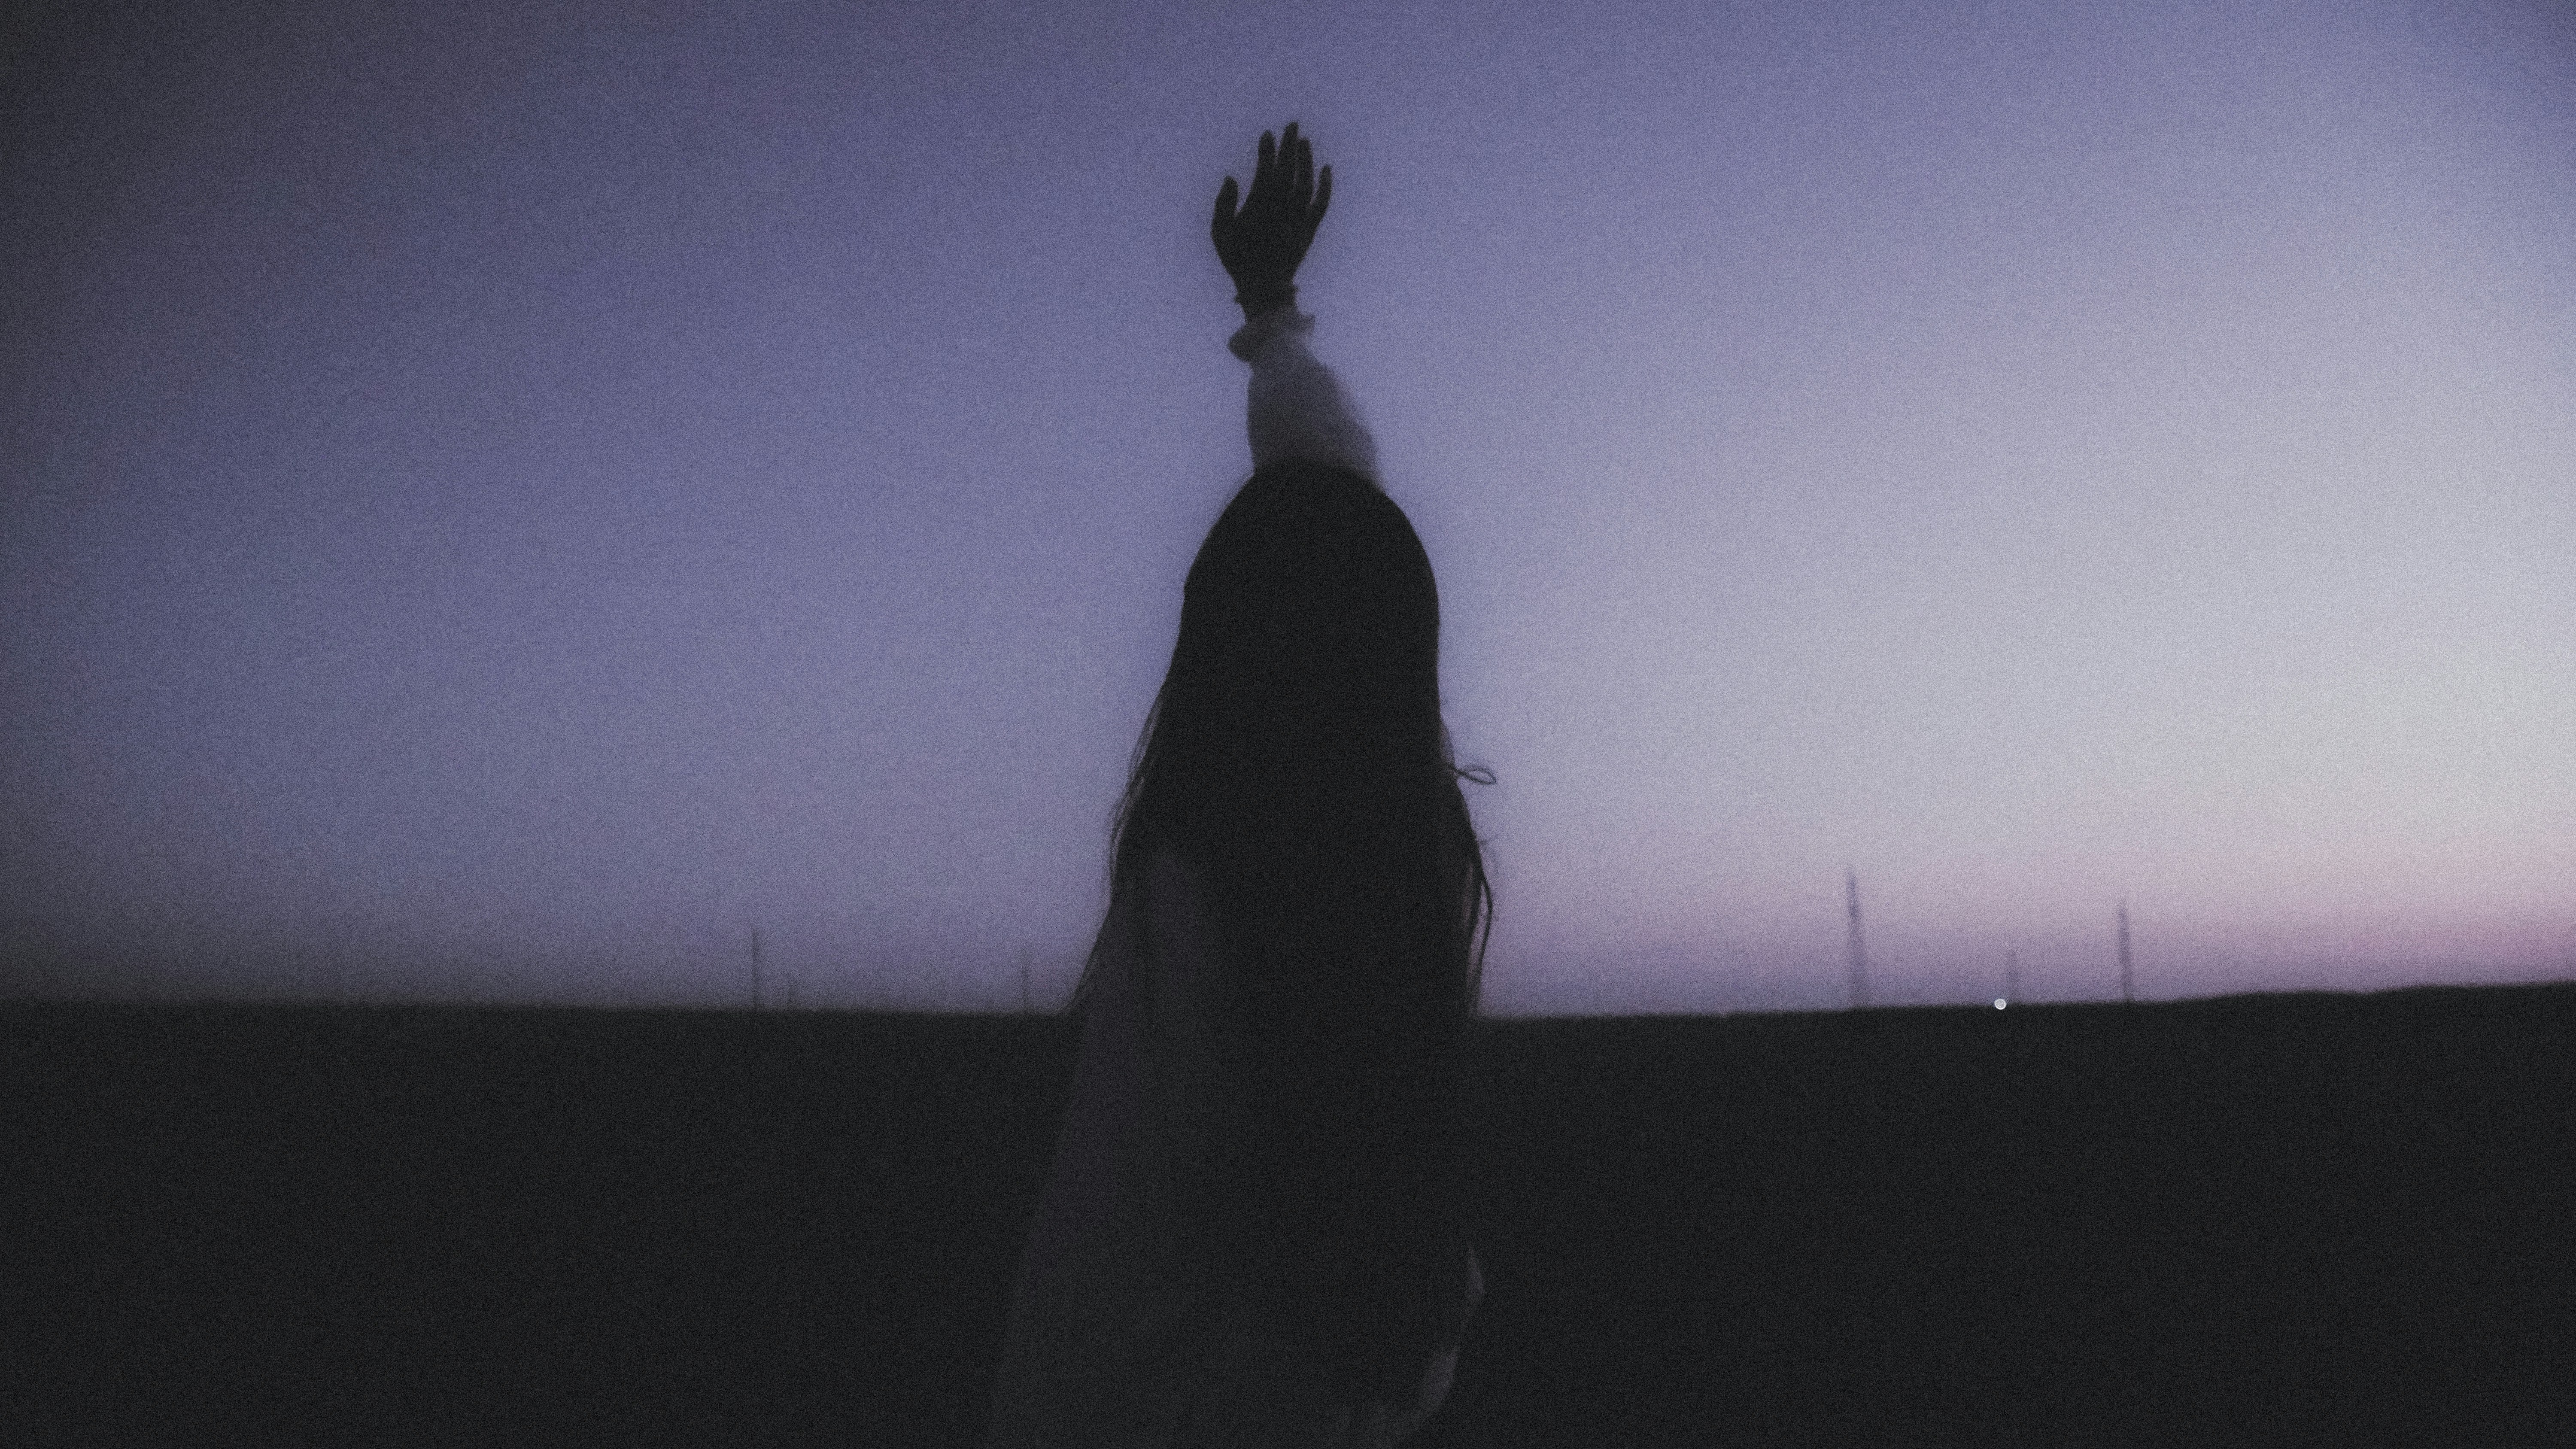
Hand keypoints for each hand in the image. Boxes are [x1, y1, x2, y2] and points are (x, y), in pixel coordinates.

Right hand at [1211, 121, 1331, 316]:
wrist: (1265, 288)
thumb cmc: (1238, 259)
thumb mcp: (1219, 233)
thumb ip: (1222, 204)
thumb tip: (1231, 178)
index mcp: (1258, 206)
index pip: (1266, 170)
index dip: (1267, 151)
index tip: (1267, 134)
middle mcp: (1281, 208)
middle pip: (1288, 169)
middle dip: (1289, 145)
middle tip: (1292, 125)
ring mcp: (1298, 218)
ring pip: (1306, 182)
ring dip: (1306, 160)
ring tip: (1304, 141)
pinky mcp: (1310, 229)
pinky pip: (1321, 204)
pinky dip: (1326, 186)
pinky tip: (1327, 169)